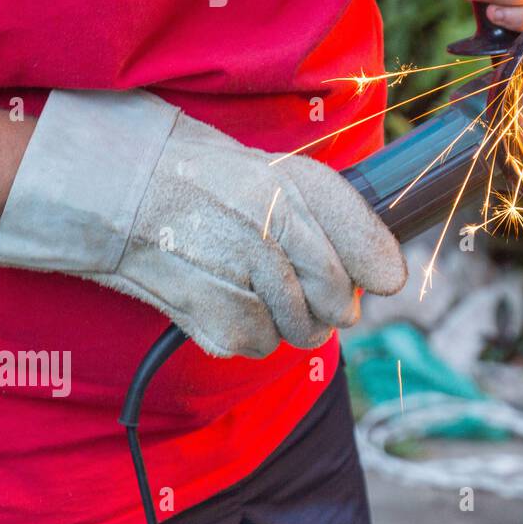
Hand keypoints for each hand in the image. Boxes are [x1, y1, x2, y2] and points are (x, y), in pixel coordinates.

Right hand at [0, 91, 405, 358]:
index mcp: (294, 188)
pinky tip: (232, 299)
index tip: (379, 276)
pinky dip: (256, 333)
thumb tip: (392, 280)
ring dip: (295, 321)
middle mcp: (270, 228)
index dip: (375, 267)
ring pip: (306, 331)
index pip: (366, 248)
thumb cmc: (221, 186)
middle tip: (307, 285)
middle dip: (335, 303)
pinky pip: (262, 345)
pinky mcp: (211, 313)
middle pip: (341, 300)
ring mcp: (239, 273)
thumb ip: (347, 221)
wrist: (130, 192)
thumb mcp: (289, 178)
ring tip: (262, 287)